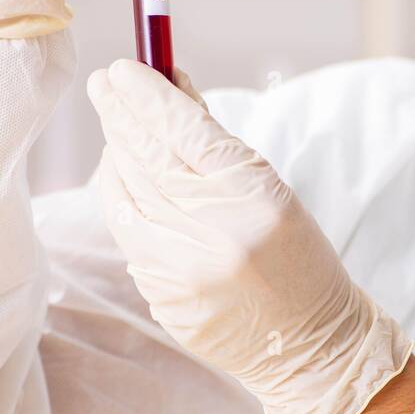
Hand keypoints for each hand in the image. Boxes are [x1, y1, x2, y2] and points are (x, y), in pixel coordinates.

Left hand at [87, 59, 414, 413]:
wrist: (311, 343)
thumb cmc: (298, 254)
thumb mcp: (271, 187)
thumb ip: (215, 142)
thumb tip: (168, 88)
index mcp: (254, 197)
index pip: (185, 132)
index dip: (149, 96)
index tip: (124, 69)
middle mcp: (214, 234)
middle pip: (149, 159)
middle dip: (120, 114)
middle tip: (103, 82)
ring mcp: (182, 272)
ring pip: (127, 195)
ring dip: (116, 152)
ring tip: (114, 123)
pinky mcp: (163, 299)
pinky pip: (129, 234)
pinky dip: (122, 197)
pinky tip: (124, 175)